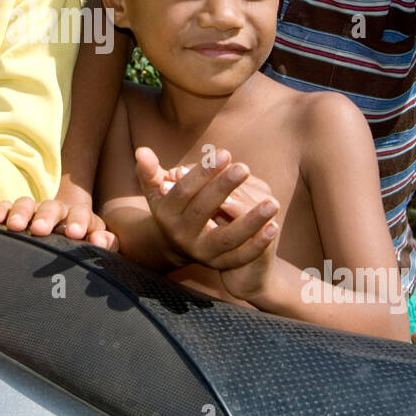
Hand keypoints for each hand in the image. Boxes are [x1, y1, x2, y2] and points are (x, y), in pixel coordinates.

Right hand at [0, 178, 115, 249]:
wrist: (69, 235)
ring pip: (27, 204)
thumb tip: (100, 240)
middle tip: (40, 230)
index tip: (75, 234)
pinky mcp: (17, 214)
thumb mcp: (99, 243)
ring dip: (20, 213)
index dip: (78, 221)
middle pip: (52, 207)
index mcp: (80, 217)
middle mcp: (56, 211)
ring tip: (14, 227)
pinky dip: (0, 210)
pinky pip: (7, 207)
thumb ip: (106, 243)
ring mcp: (35, 211)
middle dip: (46, 217)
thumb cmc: (85, 245)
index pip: (81, 214)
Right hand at [135, 146, 277, 269]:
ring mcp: (201, 252)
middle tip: (243, 168)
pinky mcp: (219, 264)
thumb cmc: (170, 207)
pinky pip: (239, 256)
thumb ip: (150, 172)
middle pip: (204, 211)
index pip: (184, 191)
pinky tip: (273, 227)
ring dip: (251, 222)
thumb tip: (142, 151)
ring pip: (227, 238)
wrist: (173, 245)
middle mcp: (182, 235)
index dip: (203, 172)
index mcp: (167, 215)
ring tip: (271, 202)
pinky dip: (257, 244)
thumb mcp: (156, 191)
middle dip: (224, 188)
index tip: (224, 153)